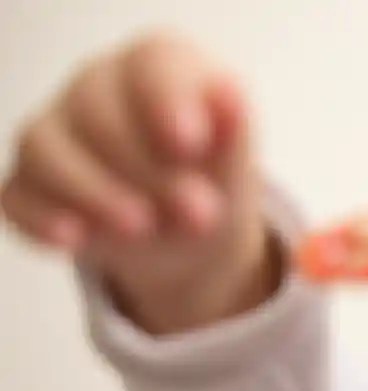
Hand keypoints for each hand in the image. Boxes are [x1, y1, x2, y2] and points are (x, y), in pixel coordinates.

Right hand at [1, 31, 271, 333]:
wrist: (192, 230)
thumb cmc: (215, 176)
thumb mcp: (236, 160)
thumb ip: (233, 129)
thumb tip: (230, 94)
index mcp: (157, 65)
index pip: (153, 63)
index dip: (167, 101)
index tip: (191, 146)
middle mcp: (96, 87)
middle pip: (96, 110)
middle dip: (145, 168)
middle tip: (196, 215)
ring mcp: (55, 133)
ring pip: (45, 148)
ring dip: (92, 193)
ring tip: (142, 230)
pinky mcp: (31, 185)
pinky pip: (18, 196)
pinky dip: (43, 218)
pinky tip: (76, 241)